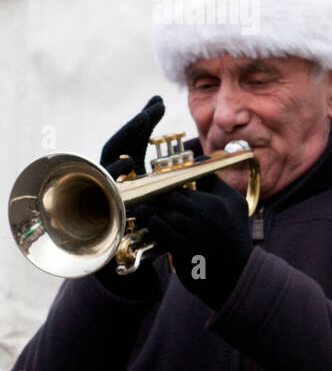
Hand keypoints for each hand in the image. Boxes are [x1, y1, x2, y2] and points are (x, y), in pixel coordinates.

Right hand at [92, 96, 166, 297]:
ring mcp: (99, 192)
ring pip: (106, 159)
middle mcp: (111, 180)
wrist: (124, 269)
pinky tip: (126, 161)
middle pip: (119, 145)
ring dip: (125, 139)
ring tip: (141, 122)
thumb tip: (199, 156)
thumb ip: (176, 179)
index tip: (160, 101)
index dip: (145, 122)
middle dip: (136, 125)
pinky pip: (99, 186)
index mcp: (128, 176)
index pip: (134, 142)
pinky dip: (110, 172)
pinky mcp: (94, 206)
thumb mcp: (165, 203)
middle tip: (154, 108)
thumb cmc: (145, 234)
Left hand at [132, 174, 252, 309]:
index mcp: (218, 201)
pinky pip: (161, 230)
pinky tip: (148, 223)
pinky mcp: (185, 249)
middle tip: (136, 193)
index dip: (165, 180)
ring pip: (163, 211)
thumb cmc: (235, 236)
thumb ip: (216, 182)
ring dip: (147, 208)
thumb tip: (199, 159)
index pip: (185, 181)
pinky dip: (152, 223)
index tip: (153, 181)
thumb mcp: (236, 205)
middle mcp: (206, 214)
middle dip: (151, 193)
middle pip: (170, 195)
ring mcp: (195, 232)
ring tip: (135, 207)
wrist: (238, 273)